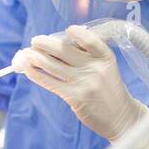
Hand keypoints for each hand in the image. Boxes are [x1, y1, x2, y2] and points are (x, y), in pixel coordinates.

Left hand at [14, 25, 141, 142]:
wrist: (122, 118)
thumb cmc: (110, 92)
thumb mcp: (107, 70)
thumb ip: (89, 57)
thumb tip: (60, 45)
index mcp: (106, 58)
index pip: (90, 39)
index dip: (77, 33)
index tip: (67, 30)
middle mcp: (96, 68)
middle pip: (65, 50)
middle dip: (45, 43)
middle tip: (35, 40)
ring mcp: (85, 83)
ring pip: (53, 65)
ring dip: (36, 57)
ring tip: (26, 54)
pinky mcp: (75, 97)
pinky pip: (51, 82)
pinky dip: (37, 74)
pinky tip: (29, 69)